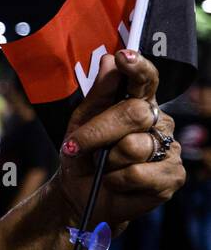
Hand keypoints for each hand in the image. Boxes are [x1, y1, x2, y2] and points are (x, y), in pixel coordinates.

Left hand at [53, 50, 184, 227]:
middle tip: (76, 146)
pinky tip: (115, 182)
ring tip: (103, 167)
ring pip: (134, 146)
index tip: (124, 57)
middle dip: (99, 131)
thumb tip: (109, 60)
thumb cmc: (84, 153)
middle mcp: (160, 120)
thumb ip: (98, 93)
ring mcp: (170, 148)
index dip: (138, 67)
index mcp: (138, 102)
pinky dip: (116, 180)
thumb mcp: (81, 121)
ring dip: (107, 161)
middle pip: (135, 113)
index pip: (145, 79)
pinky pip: (137, 174)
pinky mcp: (172, 175)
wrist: (81, 193)